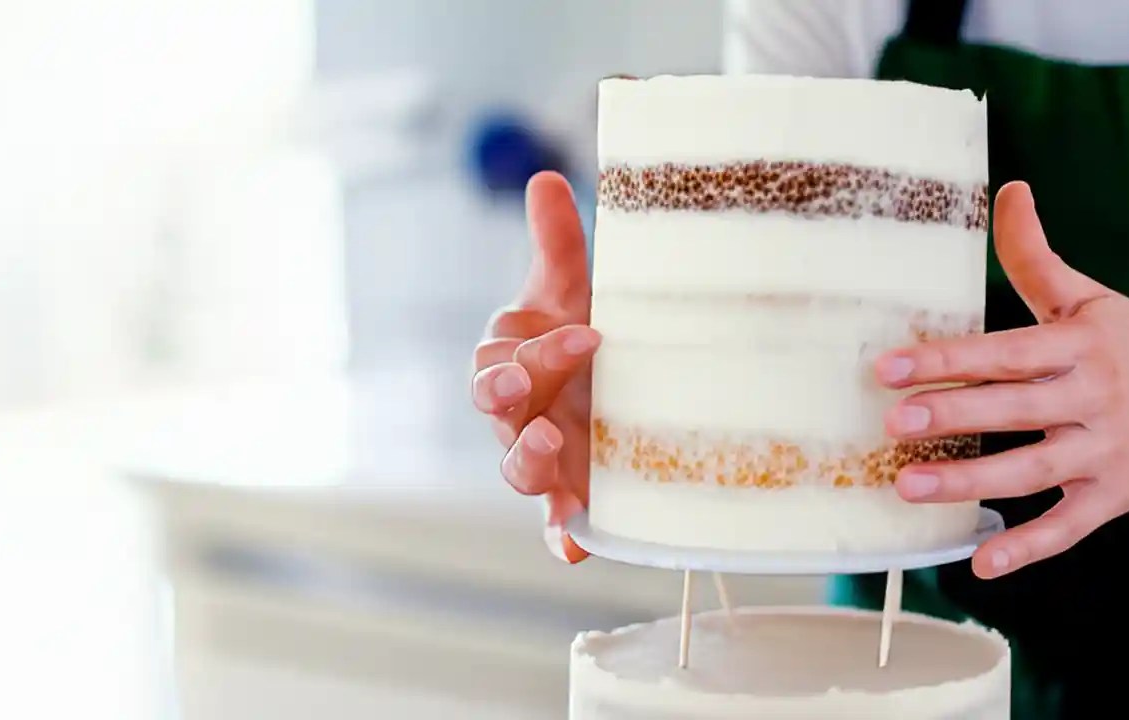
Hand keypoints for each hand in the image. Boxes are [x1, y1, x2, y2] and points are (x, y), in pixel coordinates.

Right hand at [471, 171, 597, 562]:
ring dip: (527, 462)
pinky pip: (555, 527)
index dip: (533, 351)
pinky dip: (560, 538)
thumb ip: (559, 242)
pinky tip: (575, 546)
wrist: (629, 382)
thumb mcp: (575, 290)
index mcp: (511, 361)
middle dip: (508, 399)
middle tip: (528, 385)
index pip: (500, 359)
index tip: (587, 333)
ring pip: (516, 471)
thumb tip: (547, 176)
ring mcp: (542, 458)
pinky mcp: (570, 497)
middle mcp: (518, 414)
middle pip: (499, 414)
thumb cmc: (587, 331)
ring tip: (549, 451)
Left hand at [876, 181, 1128, 579]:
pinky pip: (1069, 528)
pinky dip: (1028, 548)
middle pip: (1013, 408)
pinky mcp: (1114, 497)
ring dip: (970, 483)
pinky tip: (981, 562)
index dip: (945, 359)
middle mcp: (1090, 399)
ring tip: (908, 487)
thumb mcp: (1090, 299)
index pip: (1004, 351)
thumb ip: (1036, 256)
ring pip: (1032, 471)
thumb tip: (1009, 189)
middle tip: (893, 423)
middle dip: (953, 416)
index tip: (887, 366)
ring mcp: (1103, 452)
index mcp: (1077, 348)